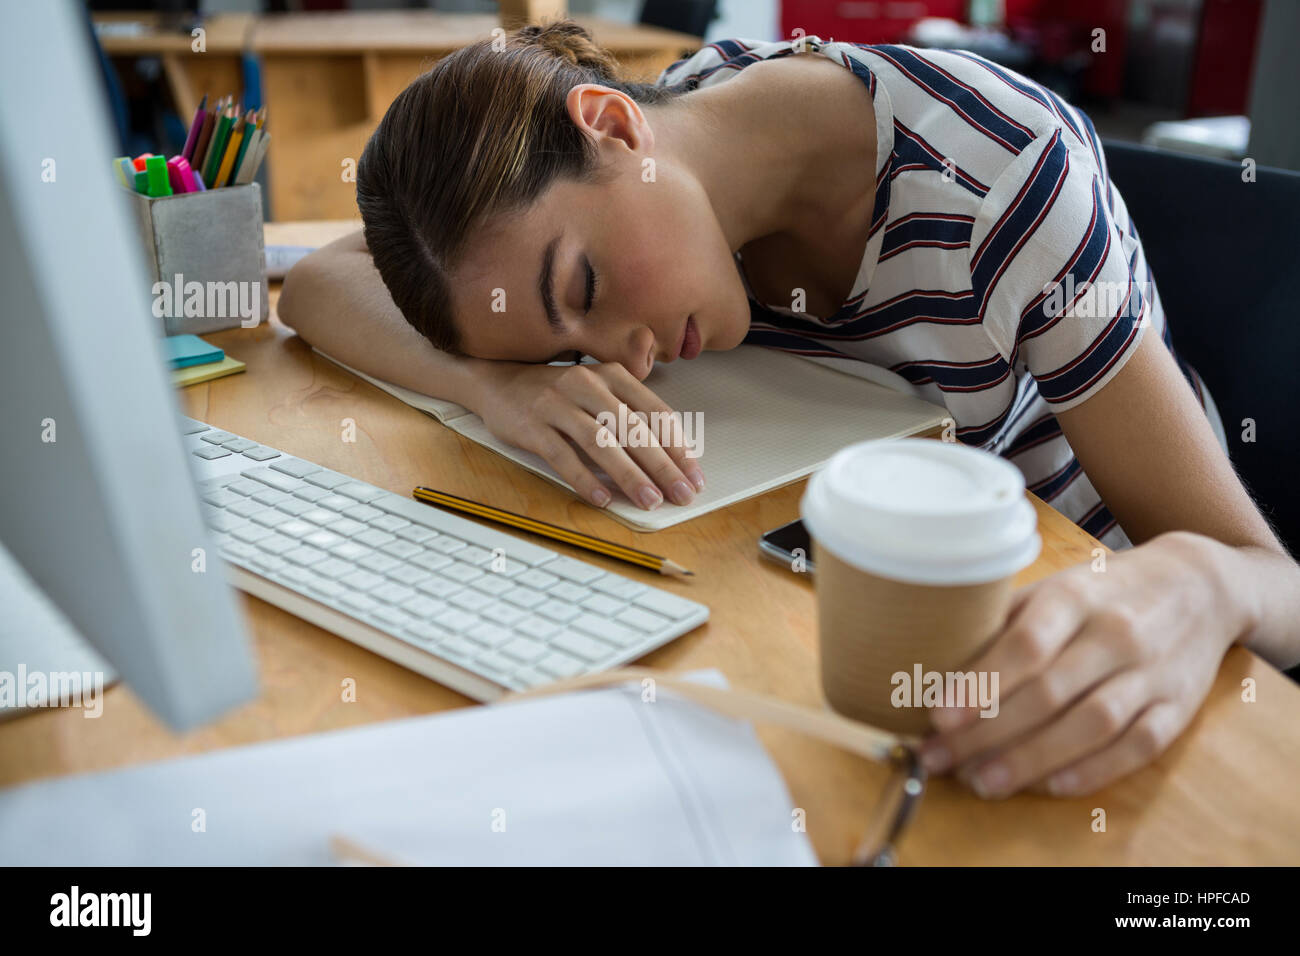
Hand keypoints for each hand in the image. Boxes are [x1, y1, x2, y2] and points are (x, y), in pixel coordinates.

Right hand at [472, 360, 704, 510]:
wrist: (498, 381)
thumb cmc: (558, 394)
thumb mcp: (598, 392)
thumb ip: (629, 416)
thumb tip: (668, 457)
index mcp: (612, 375)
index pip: (655, 413)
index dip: (678, 447)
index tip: (694, 476)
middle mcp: (588, 384)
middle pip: (633, 429)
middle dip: (662, 466)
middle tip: (681, 494)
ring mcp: (558, 403)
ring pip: (601, 442)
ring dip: (629, 475)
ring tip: (649, 501)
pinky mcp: (532, 425)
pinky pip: (562, 455)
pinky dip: (584, 479)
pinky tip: (601, 499)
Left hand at [919, 531, 1246, 797]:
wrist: (1198, 584)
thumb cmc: (1103, 591)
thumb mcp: (1054, 587)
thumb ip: (1004, 624)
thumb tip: (938, 667)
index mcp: (1074, 597)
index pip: (1026, 644)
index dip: (981, 683)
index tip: (938, 715)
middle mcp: (1115, 634)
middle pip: (1050, 692)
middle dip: (988, 733)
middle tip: (940, 758)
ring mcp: (1151, 672)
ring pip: (1092, 724)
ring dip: (1033, 759)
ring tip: (983, 782)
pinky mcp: (1179, 706)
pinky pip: (1138, 746)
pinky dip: (1094, 770)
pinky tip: (1051, 785)